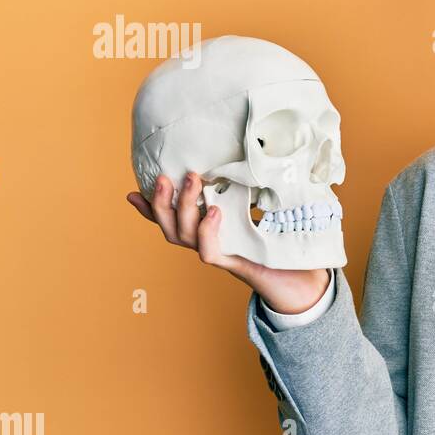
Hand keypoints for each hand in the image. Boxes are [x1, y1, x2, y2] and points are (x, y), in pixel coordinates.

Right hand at [126, 171, 330, 313]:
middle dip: (161, 202)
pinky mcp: (235, 264)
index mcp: (209, 231)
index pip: (172, 220)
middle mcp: (208, 244)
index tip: (133, 192)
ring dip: (184, 207)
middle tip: (165, 175)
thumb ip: (251, 190)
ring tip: (193, 180)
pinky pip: (210, 252)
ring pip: (185, 236)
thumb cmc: (282, 242)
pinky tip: (215, 212)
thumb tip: (251, 158)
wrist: (301, 277)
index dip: (150, 210)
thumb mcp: (264, 210)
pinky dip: (208, 231)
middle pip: (170, 228)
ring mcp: (220, 254)